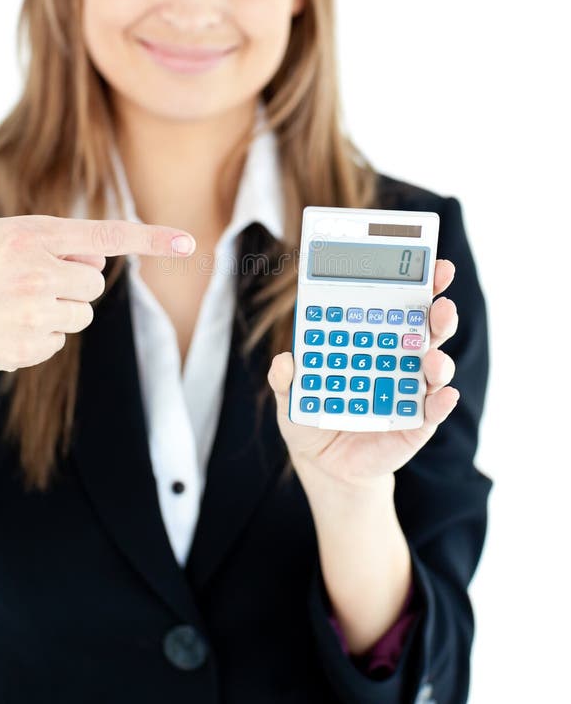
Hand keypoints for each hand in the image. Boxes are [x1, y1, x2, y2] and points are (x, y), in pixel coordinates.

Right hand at [0, 215, 195, 372]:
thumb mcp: (4, 237)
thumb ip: (56, 243)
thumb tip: (98, 264)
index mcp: (32, 236)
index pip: (106, 235)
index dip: (152, 238)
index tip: (189, 242)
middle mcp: (35, 272)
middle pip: (93, 285)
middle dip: (70, 285)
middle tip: (27, 282)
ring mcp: (29, 313)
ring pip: (79, 317)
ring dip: (56, 312)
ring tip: (12, 305)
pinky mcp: (23, 349)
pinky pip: (56, 342)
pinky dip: (37, 337)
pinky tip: (4, 327)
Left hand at [267, 259, 458, 490]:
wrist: (326, 466)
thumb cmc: (313, 416)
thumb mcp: (291, 397)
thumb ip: (286, 379)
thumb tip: (285, 361)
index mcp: (372, 339)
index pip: (398, 304)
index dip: (417, 282)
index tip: (433, 263)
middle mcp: (398, 358)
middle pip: (426, 328)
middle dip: (439, 312)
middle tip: (441, 303)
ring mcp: (411, 389)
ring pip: (435, 366)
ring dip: (439, 358)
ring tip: (431, 357)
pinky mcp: (417, 423)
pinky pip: (433, 410)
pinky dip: (441, 401)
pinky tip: (443, 395)